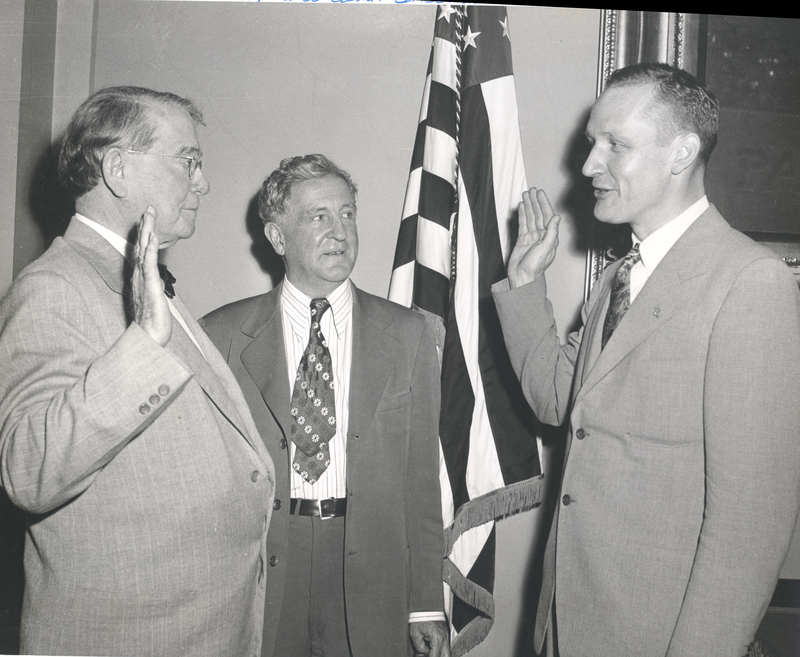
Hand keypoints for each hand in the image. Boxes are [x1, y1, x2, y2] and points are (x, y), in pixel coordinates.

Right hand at [132, 206, 171, 345]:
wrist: (149, 337)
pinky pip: (149, 263)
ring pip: (144, 250)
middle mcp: (139, 276)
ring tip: (149, 215)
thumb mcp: (154, 300)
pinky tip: (152, 236)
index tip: (147, 220)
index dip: (144, 236)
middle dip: (145, 227)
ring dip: (147, 231)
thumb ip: (153, 288)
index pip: (141, 252)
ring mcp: (143, 279)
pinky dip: (150, 248)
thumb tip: (156, 281)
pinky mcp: (149, 284)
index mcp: (140, 278)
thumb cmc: (152, 322)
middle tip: (148, 208)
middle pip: (141, 246)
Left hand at [409, 620, 449, 656]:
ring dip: (440, 654)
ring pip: (447, 652)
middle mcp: (444, 638)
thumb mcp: (415, 634)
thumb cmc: (420, 618)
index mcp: (438, 639)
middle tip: (429, 655)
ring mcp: (446, 635)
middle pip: (446, 656)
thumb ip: (419, 648)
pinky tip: (432, 649)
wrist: (425, 605)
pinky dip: (440, 649)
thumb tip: (424, 653)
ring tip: (431, 653)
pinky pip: (446, 645)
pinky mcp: (445, 633)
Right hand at [506, 187, 559, 288]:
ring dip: (528, 206)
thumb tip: (556, 217)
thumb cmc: (535, 267)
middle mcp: (541, 236)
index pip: (547, 216)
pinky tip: (521, 208)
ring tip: (525, 195)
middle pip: (538, 214)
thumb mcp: (546, 248)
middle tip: (531, 190)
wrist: (522, 277)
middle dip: (535, 201)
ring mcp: (531, 237)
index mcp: (550, 237)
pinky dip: (521, 215)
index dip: (544, 203)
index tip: (540, 194)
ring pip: (530, 217)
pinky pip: (522, 224)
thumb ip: (552, 232)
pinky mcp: (522, 240)